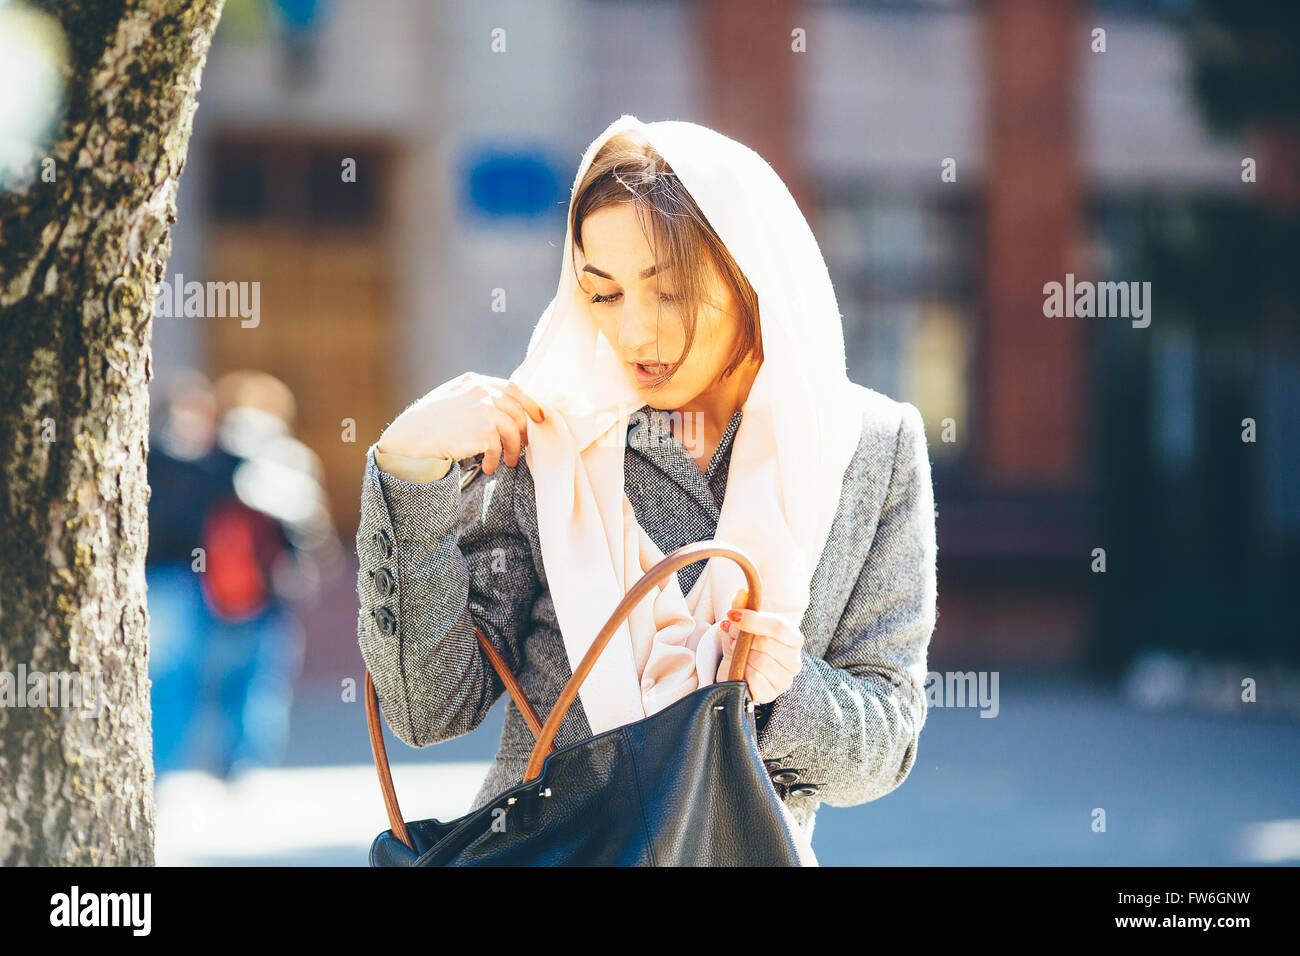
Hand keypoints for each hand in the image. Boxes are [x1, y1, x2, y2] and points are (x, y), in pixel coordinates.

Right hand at [376, 373, 544, 473]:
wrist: (410, 438)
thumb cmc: (428, 424)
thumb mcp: (452, 399)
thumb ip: (476, 398)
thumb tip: (505, 411)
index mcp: (474, 382)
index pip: (512, 388)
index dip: (529, 403)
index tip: (539, 416)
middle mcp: (481, 391)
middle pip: (517, 411)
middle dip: (524, 432)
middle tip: (523, 447)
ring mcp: (484, 409)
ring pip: (514, 431)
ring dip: (514, 450)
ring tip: (509, 462)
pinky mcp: (484, 430)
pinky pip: (500, 447)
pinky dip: (496, 460)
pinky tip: (489, 467)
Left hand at [717, 587, 804, 703]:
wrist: (744, 672)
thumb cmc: (749, 645)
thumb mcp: (745, 624)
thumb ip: (744, 607)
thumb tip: (741, 593)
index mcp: (794, 639)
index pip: (778, 627)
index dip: (753, 620)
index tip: (731, 615)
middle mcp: (795, 661)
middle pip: (764, 643)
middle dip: (741, 638)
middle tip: (731, 636)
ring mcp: (785, 680)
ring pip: (758, 661)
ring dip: (740, 655)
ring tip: (736, 652)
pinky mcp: (771, 694)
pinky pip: (752, 679)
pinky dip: (741, 672)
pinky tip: (740, 669)